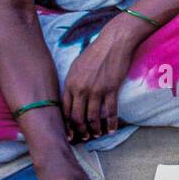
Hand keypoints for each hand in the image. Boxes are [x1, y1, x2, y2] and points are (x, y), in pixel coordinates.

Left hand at [61, 23, 137, 139]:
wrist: (113, 42)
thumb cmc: (95, 52)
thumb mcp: (76, 66)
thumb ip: (72, 82)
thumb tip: (72, 96)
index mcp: (70, 83)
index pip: (65, 110)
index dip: (67, 124)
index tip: (70, 133)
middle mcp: (81, 89)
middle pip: (77, 117)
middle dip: (80, 130)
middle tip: (84, 137)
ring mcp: (96, 90)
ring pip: (93, 117)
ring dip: (95, 129)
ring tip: (97, 135)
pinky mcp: (111, 89)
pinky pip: (110, 111)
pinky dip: (112, 123)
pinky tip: (112, 129)